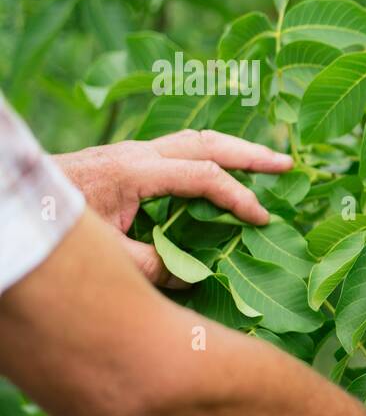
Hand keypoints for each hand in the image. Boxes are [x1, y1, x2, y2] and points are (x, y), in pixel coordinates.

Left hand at [56, 129, 292, 286]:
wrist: (8, 209)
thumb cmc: (53, 232)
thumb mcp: (106, 257)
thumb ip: (154, 266)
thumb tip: (193, 274)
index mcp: (132, 171)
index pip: (202, 177)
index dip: (236, 198)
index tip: (261, 220)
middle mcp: (134, 154)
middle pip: (205, 142)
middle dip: (249, 154)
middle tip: (287, 164)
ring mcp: (129, 156)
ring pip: (193, 141)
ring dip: (233, 151)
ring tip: (268, 163)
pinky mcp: (124, 165)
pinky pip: (177, 154)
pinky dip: (208, 160)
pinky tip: (224, 174)